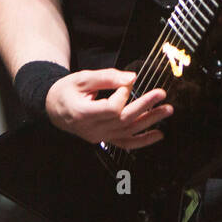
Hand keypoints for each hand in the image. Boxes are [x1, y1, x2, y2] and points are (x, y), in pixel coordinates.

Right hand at [45, 68, 171, 149]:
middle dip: (145, 106)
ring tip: (167, 110)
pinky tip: (159, 134)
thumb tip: (132, 78)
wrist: (54, 108)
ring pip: (128, 131)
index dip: (123, 94)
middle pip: (124, 119)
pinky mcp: (104, 139)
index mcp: (83, 113)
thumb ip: (107, 78)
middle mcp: (92, 129)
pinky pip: (126, 143)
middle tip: (161, 94)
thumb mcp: (82, 78)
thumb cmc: (67, 91)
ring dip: (150, 121)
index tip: (125, 82)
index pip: (111, 108)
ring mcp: (99, 137)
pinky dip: (143, 140)